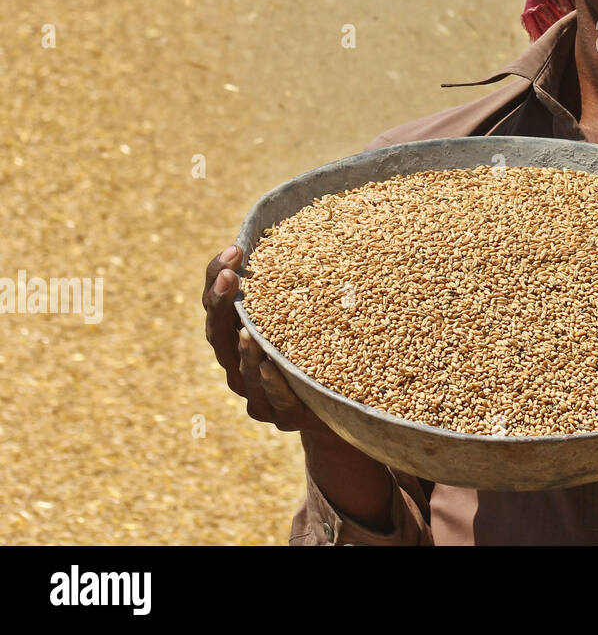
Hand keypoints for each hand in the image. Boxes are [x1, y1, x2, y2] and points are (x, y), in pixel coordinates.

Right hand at [202, 244, 329, 435]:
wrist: (337, 409)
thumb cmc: (314, 350)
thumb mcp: (304, 314)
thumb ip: (294, 284)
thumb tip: (310, 225)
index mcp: (236, 337)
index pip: (216, 304)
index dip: (217, 277)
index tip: (233, 250)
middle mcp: (238, 366)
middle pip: (219, 336)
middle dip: (221, 304)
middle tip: (230, 275)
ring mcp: (257, 395)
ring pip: (242, 371)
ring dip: (245, 349)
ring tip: (247, 327)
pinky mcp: (283, 417)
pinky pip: (276, 399)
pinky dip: (272, 383)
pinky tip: (271, 367)